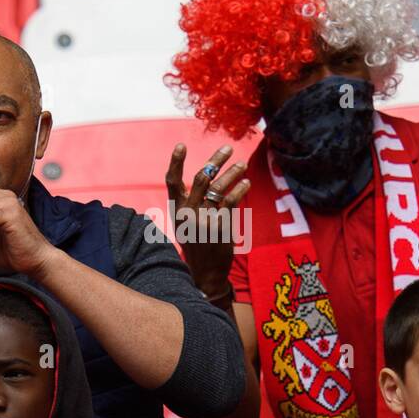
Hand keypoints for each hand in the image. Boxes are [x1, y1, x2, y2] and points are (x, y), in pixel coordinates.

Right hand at [164, 143, 251, 296]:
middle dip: (216, 160)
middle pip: (202, 178)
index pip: (172, 182)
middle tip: (227, 149)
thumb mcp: (185, 224)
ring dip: (232, 173)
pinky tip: (246, 183)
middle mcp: (187, 213)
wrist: (205, 272)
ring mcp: (203, 220)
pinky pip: (230, 201)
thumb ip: (190, 202)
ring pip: (219, 187)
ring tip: (242, 164)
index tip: (181, 145)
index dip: (175, 162)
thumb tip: (206, 176)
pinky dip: (239, 189)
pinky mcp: (219, 226)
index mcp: (176, 210)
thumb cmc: (197, 244)